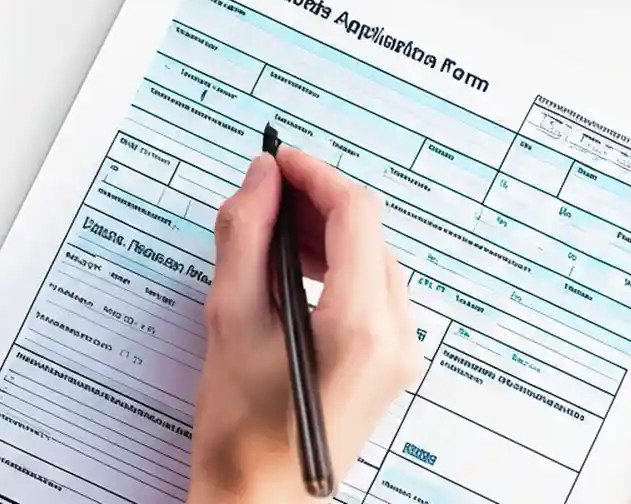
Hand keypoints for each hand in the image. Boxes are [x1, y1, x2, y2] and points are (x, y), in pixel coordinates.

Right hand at [188, 148, 420, 502]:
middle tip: (265, 192)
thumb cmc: (241, 431)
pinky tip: (294, 269)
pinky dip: (337, 267)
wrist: (259, 500)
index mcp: (362, 326)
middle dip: (318, 203)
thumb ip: (245, 238)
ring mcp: (401, 352)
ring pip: (373, 259)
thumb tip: (261, 180)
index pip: (356, 215)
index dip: (315, 176)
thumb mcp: (230, 321)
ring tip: (271, 232)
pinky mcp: (391, 362)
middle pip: (369, 234)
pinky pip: (373, 290)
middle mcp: (397, 337)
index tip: (278, 161)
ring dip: (326, 234)